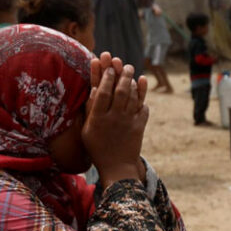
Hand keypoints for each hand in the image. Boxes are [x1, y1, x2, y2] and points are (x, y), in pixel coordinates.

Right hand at [82, 58, 147, 183]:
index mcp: (98, 119)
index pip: (102, 93)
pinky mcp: (139, 126)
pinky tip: (142, 83)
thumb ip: (90, 110)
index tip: (107, 65)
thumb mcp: (87, 130)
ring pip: (132, 97)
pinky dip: (143, 95)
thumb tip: (93, 89)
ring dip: (132, 81)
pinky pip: (143, 107)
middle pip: (120, 91)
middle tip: (122, 62)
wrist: (117, 167)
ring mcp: (128, 122)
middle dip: (121, 74)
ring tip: (130, 69)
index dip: (105, 77)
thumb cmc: (98, 148)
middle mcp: (114, 118)